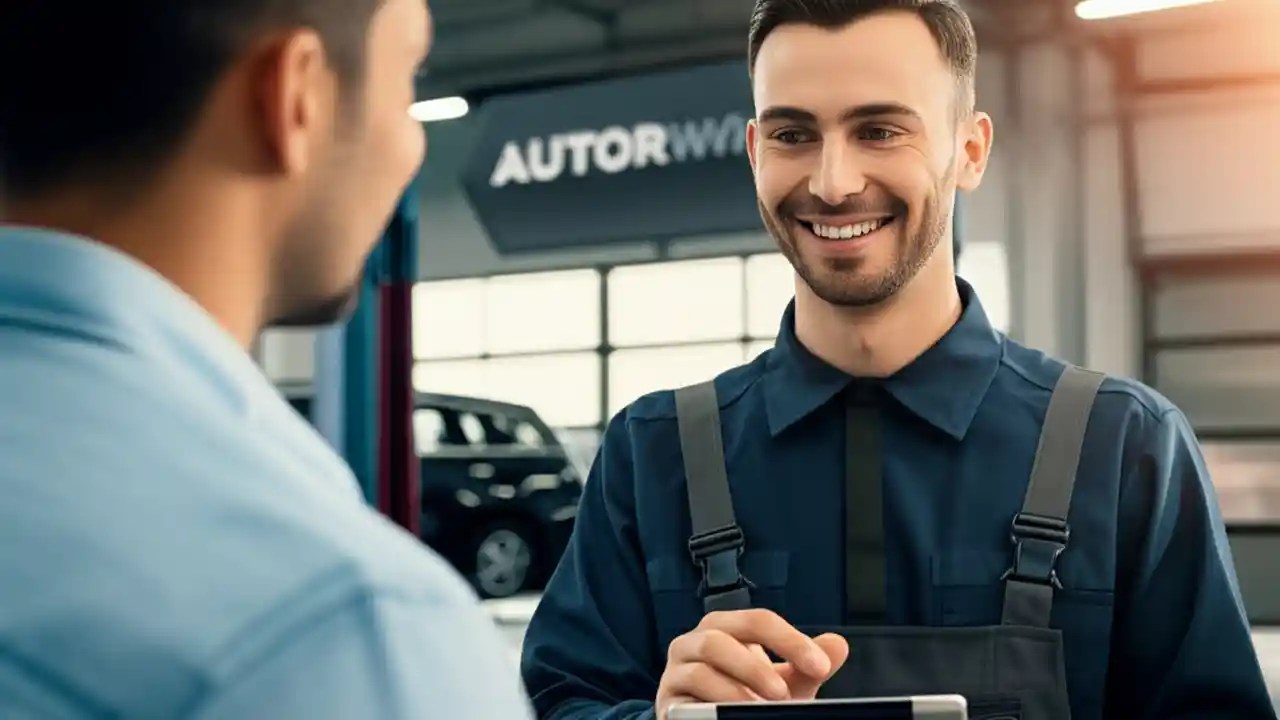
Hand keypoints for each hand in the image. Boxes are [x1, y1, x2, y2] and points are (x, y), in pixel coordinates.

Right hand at [655, 609, 849, 719]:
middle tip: (783, 692)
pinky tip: (733, 714)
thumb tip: (838, 644)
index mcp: (725, 629)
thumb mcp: (781, 684)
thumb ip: (806, 666)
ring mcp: (677, 669)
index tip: (821, 665)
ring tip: (761, 707)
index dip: (790, 640)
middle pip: (719, 635)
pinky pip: (687, 696)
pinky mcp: (667, 699)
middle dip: (755, 664)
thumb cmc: (744, 697)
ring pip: (701, 664)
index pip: (757, 621)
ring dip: (736, 687)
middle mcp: (695, 641)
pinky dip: (714, 703)